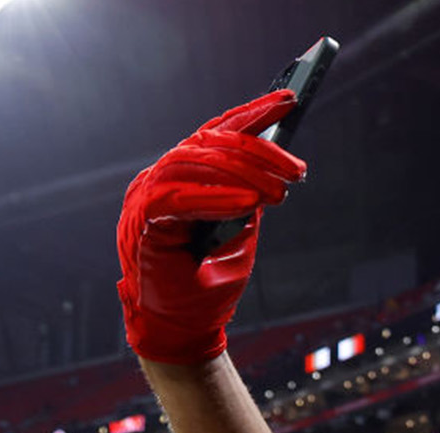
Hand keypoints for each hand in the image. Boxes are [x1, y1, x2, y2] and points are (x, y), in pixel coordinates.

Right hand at [116, 90, 306, 364]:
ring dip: (242, 175)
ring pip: (192, 165)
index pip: (217, 133)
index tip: (290, 98)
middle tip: (299, 171)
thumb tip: (276, 163)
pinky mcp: (140, 224)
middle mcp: (160, 179)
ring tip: (280, 192)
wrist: (183, 327)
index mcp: (184, 175)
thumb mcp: (241, 229)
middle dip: (260, 153)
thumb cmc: (210, 280)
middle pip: (208, 145)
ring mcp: (145, 198)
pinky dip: (213, 199)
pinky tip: (247, 204)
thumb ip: (249, 194)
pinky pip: (175, 200)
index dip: (253, 112)